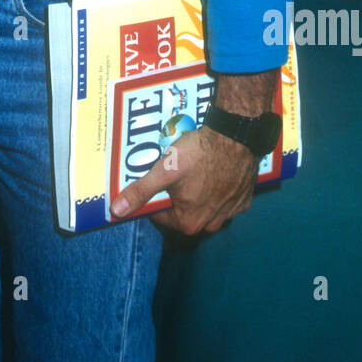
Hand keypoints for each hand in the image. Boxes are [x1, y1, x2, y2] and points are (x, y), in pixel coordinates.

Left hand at [110, 125, 258, 234]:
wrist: (235, 137)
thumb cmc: (198, 155)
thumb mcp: (164, 171)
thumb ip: (140, 192)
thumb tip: (116, 210)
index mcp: (188, 222)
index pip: (160, 215)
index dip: (153, 197)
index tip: (155, 179)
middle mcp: (210, 224)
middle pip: (184, 212)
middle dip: (177, 196)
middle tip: (174, 172)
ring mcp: (230, 213)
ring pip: (206, 207)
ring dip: (199, 194)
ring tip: (194, 170)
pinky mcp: (244, 200)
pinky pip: (226, 199)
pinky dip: (219, 190)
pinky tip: (215, 172)